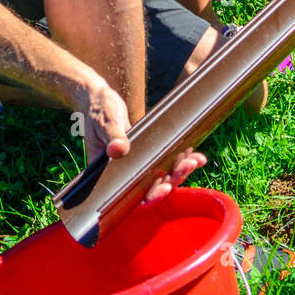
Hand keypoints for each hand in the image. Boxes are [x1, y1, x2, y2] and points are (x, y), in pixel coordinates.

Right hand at [78, 80, 207, 200]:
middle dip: (172, 180)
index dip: (150, 195)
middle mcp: (125, 173)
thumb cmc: (99, 110)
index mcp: (110, 173)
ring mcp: (137, 164)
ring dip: (179, 170)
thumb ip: (113, 136)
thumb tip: (118, 150)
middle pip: (151, 187)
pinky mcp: (146, 153)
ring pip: (161, 175)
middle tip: (187, 166)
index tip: (165, 188)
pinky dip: (179, 158)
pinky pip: (164, 160)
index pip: (131, 194)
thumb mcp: (105, 121)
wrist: (101, 98)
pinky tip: (194, 155)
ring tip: (195, 160)